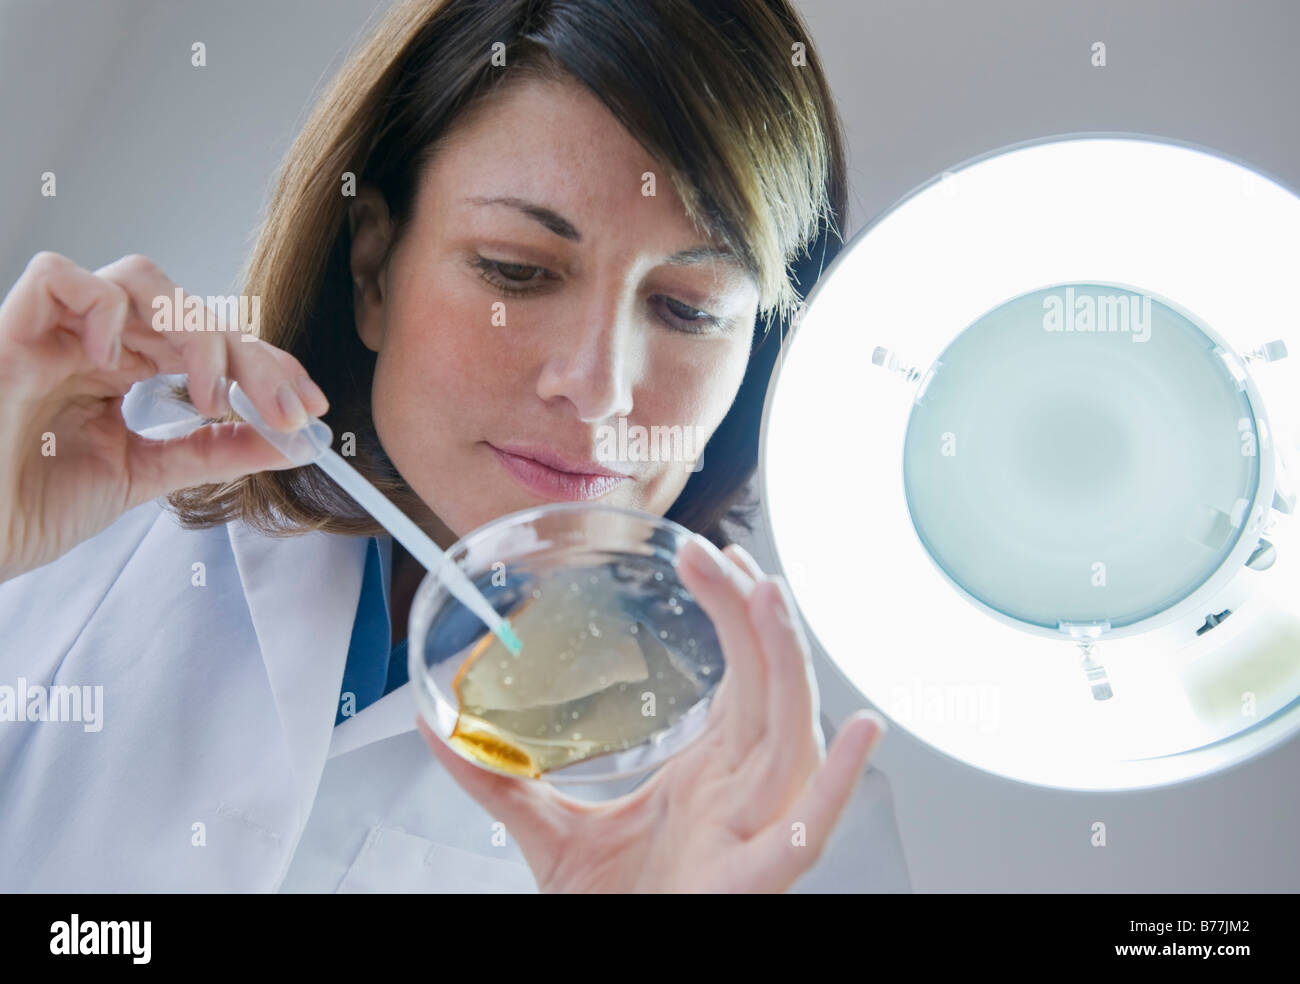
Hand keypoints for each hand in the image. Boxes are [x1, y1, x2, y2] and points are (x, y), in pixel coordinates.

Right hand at [0, 251, 330, 582]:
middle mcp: (91, 342)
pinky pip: (56, 277)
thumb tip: (286, 441)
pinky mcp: (6, 333)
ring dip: (194, 332)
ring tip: (211, 397)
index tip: (310, 408)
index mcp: (121, 370)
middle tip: (288, 408)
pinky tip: (118, 366)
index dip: (266, 365)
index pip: (209, 342)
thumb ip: (209, 452)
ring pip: (140, 281)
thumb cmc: (24, 509)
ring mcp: (51, 333)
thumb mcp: (140, 476)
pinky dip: (103, 310)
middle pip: (190, 309)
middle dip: (252, 357)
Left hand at [417, 539, 886, 892]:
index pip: (741, 676)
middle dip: (752, 614)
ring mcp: (754, 831)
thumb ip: (498, 782)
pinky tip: (861, 733)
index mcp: (712, 774)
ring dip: (788, 663)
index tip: (714, 557)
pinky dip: (839, 785)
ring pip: (792, 735)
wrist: (617, 963)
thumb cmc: (611, 911)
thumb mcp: (548, 834)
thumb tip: (436, 733)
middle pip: (768, 687)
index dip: (737, 615)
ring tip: (769, 599)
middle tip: (720, 554)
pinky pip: (809, 831)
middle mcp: (744, 791)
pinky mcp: (757, 880)